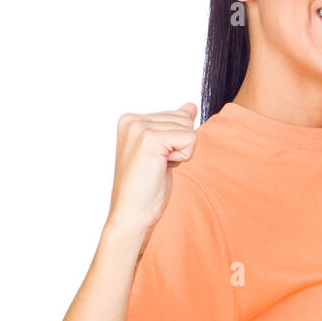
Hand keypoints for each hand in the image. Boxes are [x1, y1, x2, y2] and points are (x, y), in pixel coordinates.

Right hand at [107, 101, 198, 235]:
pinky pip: (190, 139)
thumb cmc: (145, 187)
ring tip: (158, 166)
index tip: (155, 158)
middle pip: (184, 119)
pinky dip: (183, 158)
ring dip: (180, 152)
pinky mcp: (151, 139)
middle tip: (157, 165)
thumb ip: (174, 125)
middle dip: (179, 145)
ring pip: (189, 129)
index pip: (178, 115)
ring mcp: (139, 128)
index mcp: (130, 119)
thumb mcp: (163, 150)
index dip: (175, 141)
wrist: (132, 214)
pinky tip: (162, 168)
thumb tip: (192, 106)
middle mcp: (132, 119)